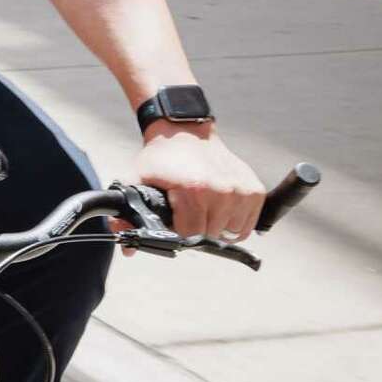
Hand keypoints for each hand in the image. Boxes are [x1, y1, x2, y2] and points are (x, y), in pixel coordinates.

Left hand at [135, 123, 263, 242]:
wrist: (185, 132)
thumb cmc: (161, 159)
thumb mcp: (136, 182)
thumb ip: (127, 217)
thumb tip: (127, 249)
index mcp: (194, 191)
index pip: (191, 236)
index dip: (179, 234)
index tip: (174, 223)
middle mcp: (221, 192)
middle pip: (211, 236)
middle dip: (197, 231)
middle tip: (187, 214)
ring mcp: (240, 192)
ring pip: (231, 234)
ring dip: (217, 229)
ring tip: (203, 210)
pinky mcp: (254, 191)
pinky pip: (247, 225)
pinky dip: (234, 223)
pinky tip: (219, 209)